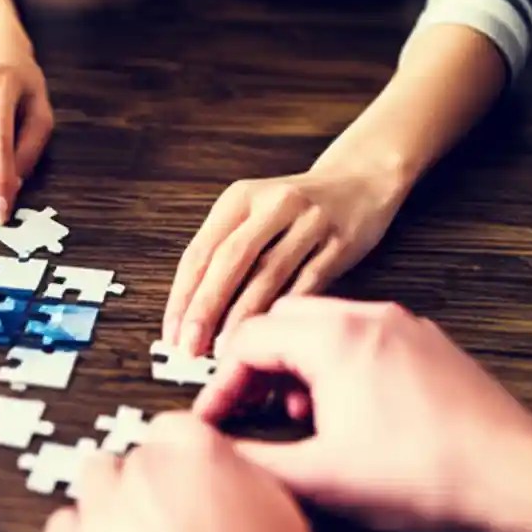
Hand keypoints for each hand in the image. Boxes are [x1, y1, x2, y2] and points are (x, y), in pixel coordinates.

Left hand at [43, 413, 326, 531]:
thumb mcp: (283, 521)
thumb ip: (243, 484)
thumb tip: (228, 479)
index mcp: (199, 453)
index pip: (175, 429)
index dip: (182, 458)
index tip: (184, 478)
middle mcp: (146, 472)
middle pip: (134, 458)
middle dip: (149, 486)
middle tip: (167, 522)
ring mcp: (102, 511)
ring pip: (94, 480)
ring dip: (111, 503)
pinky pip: (62, 527)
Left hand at [163, 168, 404, 354]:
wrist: (361, 180)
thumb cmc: (295, 208)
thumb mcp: (252, 214)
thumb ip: (223, 254)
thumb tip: (190, 316)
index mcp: (240, 198)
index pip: (200, 251)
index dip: (182, 297)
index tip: (171, 334)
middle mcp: (273, 204)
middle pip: (230, 261)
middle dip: (206, 310)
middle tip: (190, 348)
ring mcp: (310, 222)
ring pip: (269, 277)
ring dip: (244, 319)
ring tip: (226, 352)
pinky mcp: (340, 243)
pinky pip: (307, 285)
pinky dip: (284, 313)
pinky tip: (270, 337)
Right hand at [195, 297, 531, 531]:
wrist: (514, 475)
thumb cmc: (425, 475)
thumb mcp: (321, 478)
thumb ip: (253, 461)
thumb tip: (212, 453)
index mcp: (334, 340)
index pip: (247, 339)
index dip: (220, 383)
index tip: (215, 418)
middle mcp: (368, 317)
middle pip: (281, 320)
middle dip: (256, 366)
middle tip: (247, 410)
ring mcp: (403, 325)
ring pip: (322, 324)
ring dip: (294, 364)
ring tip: (297, 417)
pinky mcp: (427, 343)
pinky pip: (361, 335)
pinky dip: (334, 363)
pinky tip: (343, 411)